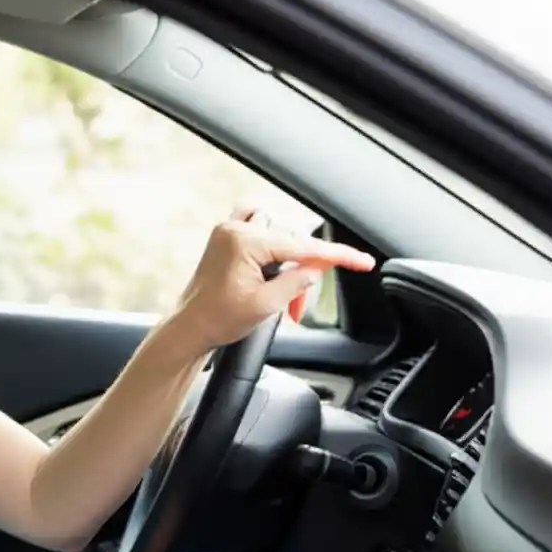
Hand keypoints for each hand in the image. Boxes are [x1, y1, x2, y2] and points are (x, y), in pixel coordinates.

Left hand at [171, 209, 375, 351]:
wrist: (189, 328)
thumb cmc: (218, 319)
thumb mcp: (267, 305)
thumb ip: (297, 282)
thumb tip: (316, 269)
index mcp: (245, 243)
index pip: (303, 247)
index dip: (337, 256)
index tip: (362, 262)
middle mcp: (235, 230)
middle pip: (291, 239)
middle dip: (303, 270)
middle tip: (298, 305)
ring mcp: (227, 231)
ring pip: (276, 228)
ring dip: (288, 255)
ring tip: (283, 288)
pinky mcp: (224, 238)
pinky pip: (254, 222)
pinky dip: (270, 236)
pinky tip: (274, 258)